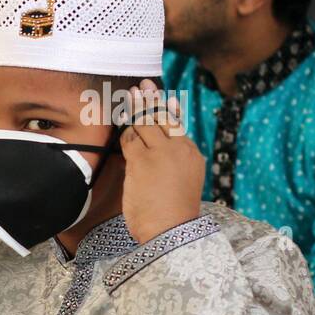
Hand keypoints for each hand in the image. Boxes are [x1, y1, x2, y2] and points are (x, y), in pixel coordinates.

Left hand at [119, 81, 203, 243]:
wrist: (170, 229)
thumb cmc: (172, 212)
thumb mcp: (180, 180)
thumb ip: (171, 160)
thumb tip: (156, 149)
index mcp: (192, 154)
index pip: (177, 124)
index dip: (168, 108)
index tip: (163, 94)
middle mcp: (179, 148)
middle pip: (162, 117)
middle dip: (150, 99)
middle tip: (142, 85)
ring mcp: (161, 153)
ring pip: (145, 123)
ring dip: (135, 109)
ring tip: (129, 95)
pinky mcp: (142, 160)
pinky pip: (130, 139)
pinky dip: (125, 133)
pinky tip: (122, 127)